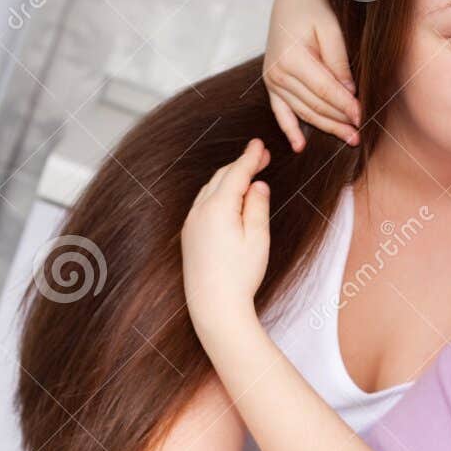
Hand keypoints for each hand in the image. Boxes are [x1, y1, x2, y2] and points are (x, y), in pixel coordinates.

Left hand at [181, 140, 271, 335]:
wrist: (214, 306)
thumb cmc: (240, 275)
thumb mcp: (258, 238)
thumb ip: (257, 206)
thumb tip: (257, 185)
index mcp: (218, 207)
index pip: (237, 173)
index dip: (251, 157)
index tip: (260, 144)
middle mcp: (200, 210)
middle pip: (221, 177)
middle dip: (241, 165)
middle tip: (260, 157)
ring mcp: (191, 222)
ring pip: (210, 189)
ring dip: (228, 179)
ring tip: (247, 175)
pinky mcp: (189, 235)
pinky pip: (203, 204)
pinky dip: (218, 194)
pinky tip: (229, 199)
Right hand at [264, 0, 360, 150]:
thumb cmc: (316, 7)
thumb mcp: (331, 28)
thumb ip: (339, 62)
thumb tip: (349, 93)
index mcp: (291, 58)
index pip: (324, 91)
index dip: (345, 106)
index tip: (364, 118)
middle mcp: (277, 72)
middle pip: (315, 106)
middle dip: (339, 121)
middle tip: (361, 135)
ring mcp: (272, 80)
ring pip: (303, 112)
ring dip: (326, 127)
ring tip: (349, 138)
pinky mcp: (272, 83)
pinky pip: (280, 112)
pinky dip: (290, 130)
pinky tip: (299, 147)